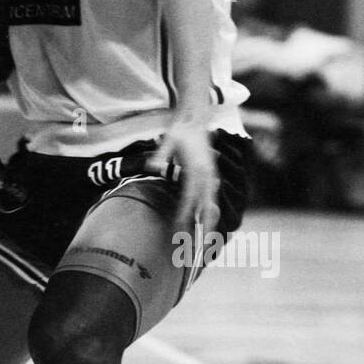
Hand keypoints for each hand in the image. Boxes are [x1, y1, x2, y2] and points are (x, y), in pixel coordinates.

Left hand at [157, 120, 218, 234]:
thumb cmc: (181, 129)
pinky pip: (211, 200)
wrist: (196, 117)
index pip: (190, 196)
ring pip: (211, 206)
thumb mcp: (170, 139)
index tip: (178, 227)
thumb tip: (151, 165)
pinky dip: (209, 214)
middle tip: (198, 247)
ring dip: (208, 225)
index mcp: (197, 168)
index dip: (184, 213)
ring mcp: (211, 176)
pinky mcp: (210, 176)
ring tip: (205, 244)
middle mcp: (207, 175)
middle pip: (206, 207)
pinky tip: (206, 227)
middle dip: (203, 228)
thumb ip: (162, 154)